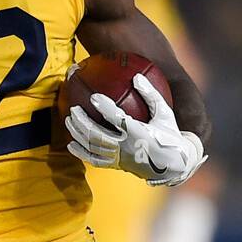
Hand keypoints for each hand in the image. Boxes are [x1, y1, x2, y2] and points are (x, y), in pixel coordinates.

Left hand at [65, 72, 206, 185]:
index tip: (94, 97)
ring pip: (93, 147)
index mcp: (139, 133)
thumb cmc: (169, 134)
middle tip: (73, 108)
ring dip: (79, 134)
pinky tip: (70, 144)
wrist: (173, 164)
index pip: (118, 119)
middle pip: (98, 135)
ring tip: (68, 120)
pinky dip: (81, 153)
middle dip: (83, 122)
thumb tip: (136, 76)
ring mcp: (120, 158)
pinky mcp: (116, 165)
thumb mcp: (164, 113)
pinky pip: (95, 160)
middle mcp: (127, 148)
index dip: (105, 108)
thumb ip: (150, 94)